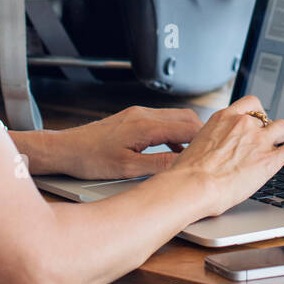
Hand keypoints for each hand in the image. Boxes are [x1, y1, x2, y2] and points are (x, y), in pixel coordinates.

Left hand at [56, 106, 203, 179]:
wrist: (66, 149)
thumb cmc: (90, 159)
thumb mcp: (126, 169)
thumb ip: (158, 166)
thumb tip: (182, 167)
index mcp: (146, 126)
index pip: (187, 129)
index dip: (205, 140)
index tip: (217, 152)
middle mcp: (144, 115)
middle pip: (186, 118)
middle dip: (203, 134)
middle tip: (212, 152)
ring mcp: (139, 114)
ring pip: (176, 117)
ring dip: (188, 133)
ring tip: (196, 153)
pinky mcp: (133, 117)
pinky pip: (163, 120)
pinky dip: (174, 133)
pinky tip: (173, 149)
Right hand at [168, 95, 283, 216]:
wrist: (192, 185)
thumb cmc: (188, 174)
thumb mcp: (197, 147)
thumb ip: (212, 143)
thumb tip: (213, 155)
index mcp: (224, 118)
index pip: (250, 103)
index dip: (259, 112)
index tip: (260, 119)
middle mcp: (243, 124)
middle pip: (268, 118)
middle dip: (271, 128)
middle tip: (272, 139)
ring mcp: (258, 140)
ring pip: (283, 129)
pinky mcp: (269, 159)